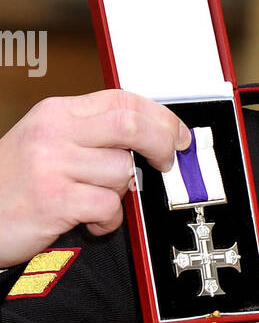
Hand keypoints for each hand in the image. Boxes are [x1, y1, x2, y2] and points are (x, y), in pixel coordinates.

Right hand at [0, 88, 190, 267]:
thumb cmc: (14, 186)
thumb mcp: (47, 144)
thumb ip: (92, 135)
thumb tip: (150, 138)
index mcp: (57, 112)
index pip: (122, 100)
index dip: (161, 117)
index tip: (178, 135)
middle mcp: (53, 132)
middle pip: (131, 125)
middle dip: (161, 144)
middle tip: (167, 163)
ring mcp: (52, 164)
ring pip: (122, 171)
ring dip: (121, 194)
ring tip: (98, 203)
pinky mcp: (54, 200)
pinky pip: (108, 207)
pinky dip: (109, 221)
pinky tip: (91, 222)